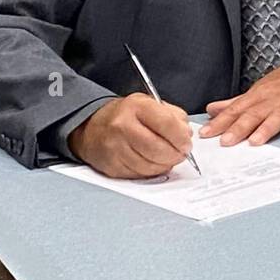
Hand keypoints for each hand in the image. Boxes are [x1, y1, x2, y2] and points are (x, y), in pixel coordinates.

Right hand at [68, 94, 192, 178]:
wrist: (92, 126)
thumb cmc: (126, 115)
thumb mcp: (150, 104)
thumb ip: (173, 116)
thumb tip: (186, 135)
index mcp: (136, 106)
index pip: (167, 124)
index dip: (181, 138)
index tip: (187, 143)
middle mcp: (122, 126)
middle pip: (159, 149)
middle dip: (175, 155)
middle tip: (181, 154)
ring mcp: (115, 147)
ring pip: (150, 166)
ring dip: (164, 165)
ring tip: (166, 158)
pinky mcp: (111, 166)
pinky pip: (139, 175)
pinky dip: (150, 172)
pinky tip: (151, 163)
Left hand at [200, 52, 279, 145]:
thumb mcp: (261, 88)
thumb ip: (237, 101)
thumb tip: (212, 109)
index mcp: (261, 94)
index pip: (237, 109)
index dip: (221, 121)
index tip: (207, 133)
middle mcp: (275, 99)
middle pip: (254, 114)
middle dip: (239, 128)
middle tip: (226, 142)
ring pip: (278, 117)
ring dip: (266, 129)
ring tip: (255, 141)